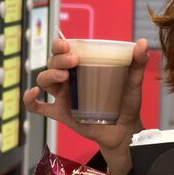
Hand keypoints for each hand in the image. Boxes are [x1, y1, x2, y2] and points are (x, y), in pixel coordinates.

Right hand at [24, 38, 149, 166]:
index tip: (67, 45)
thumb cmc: (126, 104)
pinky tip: (34, 93)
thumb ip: (137, 63)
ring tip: (62, 77)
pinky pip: (38, 107)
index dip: (61, 45)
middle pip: (53, 62)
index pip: (65, 50)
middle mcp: (70, 79)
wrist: (124, 131)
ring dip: (48, 75)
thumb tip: (143, 43)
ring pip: (45, 79)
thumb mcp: (133, 82)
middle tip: (73, 61)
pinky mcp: (60, 113)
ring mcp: (63, 96)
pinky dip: (30, 100)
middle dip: (58, 59)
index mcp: (83, 67)